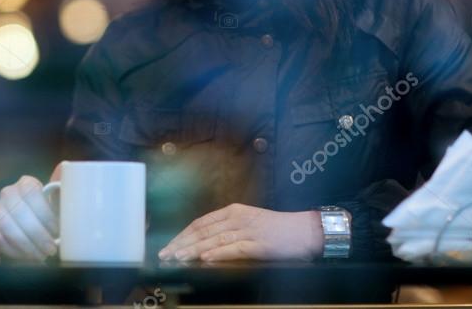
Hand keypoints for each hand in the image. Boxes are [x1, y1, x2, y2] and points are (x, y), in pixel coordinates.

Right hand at [0, 175, 58, 260]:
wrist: (27, 230)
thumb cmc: (46, 218)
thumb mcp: (56, 208)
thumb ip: (62, 198)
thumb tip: (69, 175)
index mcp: (27, 184)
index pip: (31, 192)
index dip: (44, 213)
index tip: (56, 230)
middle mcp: (9, 192)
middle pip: (19, 211)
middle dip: (37, 234)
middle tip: (51, 249)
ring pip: (7, 225)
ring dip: (26, 244)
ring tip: (40, 256)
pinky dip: (13, 251)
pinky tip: (26, 257)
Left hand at [159, 204, 322, 261]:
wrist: (306, 231)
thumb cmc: (279, 229)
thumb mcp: (249, 223)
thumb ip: (228, 231)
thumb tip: (205, 246)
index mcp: (233, 211)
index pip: (201, 223)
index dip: (183, 234)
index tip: (169, 245)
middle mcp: (237, 218)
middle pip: (203, 231)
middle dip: (182, 243)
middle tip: (165, 254)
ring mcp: (248, 230)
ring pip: (214, 240)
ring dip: (193, 250)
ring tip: (178, 258)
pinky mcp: (259, 244)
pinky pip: (234, 248)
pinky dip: (217, 253)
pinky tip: (205, 258)